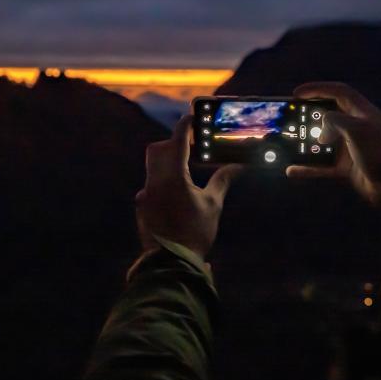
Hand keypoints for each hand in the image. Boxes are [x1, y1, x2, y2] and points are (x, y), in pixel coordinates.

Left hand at [136, 115, 241, 259]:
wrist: (171, 263)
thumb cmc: (195, 233)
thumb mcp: (212, 205)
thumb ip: (222, 180)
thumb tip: (238, 165)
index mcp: (173, 177)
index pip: (177, 141)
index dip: (185, 126)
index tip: (192, 117)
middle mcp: (154, 181)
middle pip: (158, 149)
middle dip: (172, 143)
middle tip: (190, 145)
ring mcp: (145, 193)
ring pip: (153, 166)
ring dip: (167, 162)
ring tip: (186, 170)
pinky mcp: (142, 205)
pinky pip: (151, 184)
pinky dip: (163, 181)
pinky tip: (177, 194)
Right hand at [285, 82, 380, 209]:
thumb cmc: (380, 154)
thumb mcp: (356, 129)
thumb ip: (334, 121)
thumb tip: (321, 133)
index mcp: (363, 112)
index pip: (339, 92)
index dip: (318, 89)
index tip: (297, 93)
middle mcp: (356, 127)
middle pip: (328, 114)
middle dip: (308, 114)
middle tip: (290, 115)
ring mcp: (350, 147)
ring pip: (322, 140)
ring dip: (305, 141)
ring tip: (289, 140)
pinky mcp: (346, 167)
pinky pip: (321, 166)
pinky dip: (307, 167)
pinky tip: (292, 170)